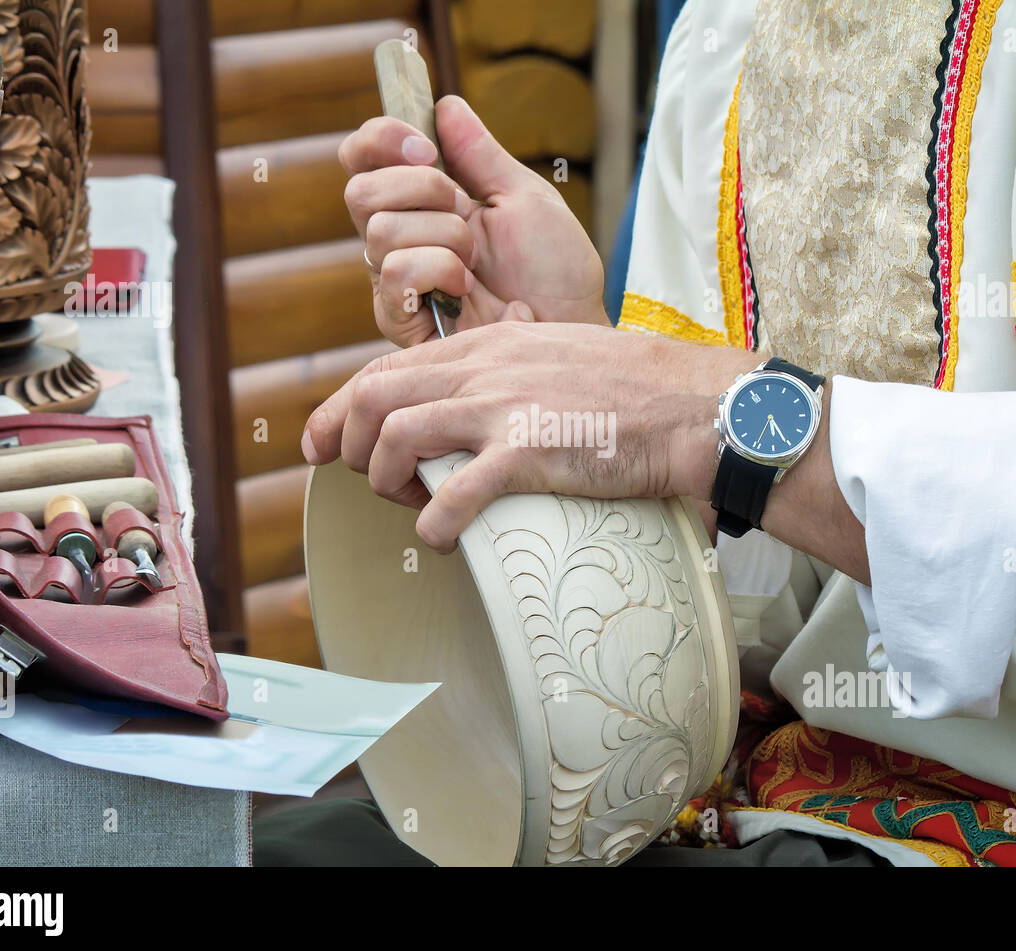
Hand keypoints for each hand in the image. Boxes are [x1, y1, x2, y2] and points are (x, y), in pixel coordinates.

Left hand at [301, 317, 757, 550]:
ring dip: (385, 483)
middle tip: (356, 480)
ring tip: (410, 507)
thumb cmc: (638, 388)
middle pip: (373, 398)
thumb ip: (512, 369)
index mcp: (491, 344)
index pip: (385, 367)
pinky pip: (452, 495)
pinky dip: (433, 526)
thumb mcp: (561, 355)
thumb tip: (477, 405)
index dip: (337, 408)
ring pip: (395, 439)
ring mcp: (505, 407)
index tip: (318, 442)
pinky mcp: (530, 450)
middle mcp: (486, 368)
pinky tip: (445, 541)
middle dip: (345, 445)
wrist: (696, 405)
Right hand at [340, 96, 607, 345]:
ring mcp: (396, 279)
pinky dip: (438, 268)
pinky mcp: (400, 319)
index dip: (381, 140)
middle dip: (419, 188)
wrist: (569, 323)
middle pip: (360, 191)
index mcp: (424, 201)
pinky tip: (465, 287)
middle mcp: (402, 237)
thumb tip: (445, 104)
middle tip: (463, 209)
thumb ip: (480, 154)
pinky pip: (395, 271)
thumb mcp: (523, 197)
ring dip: (443, 235)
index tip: (425, 146)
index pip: (364, 158)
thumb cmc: (555, 269)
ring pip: (380, 230)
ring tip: (476, 261)